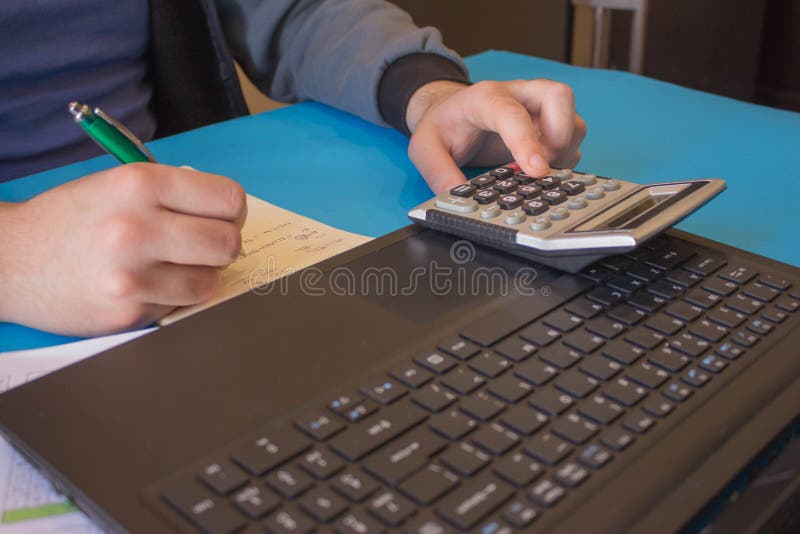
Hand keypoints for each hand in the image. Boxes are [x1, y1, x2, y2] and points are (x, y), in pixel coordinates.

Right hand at [0, 164, 246, 335]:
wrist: (11, 260)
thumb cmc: (72, 219)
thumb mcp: (117, 184)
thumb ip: (174, 194)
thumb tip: (231, 213)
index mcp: (139, 184)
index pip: (229, 199)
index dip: (232, 212)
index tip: (222, 218)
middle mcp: (136, 227)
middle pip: (228, 242)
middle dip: (223, 245)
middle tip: (204, 245)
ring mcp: (131, 274)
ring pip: (211, 280)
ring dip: (201, 274)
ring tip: (173, 265)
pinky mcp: (126, 311)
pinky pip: (181, 304)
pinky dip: (174, 296)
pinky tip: (148, 284)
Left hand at [406, 79, 586, 192]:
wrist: (450, 113)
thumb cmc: (442, 126)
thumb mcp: (425, 148)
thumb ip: (438, 172)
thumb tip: (459, 195)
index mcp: (485, 97)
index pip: (512, 113)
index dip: (527, 141)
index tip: (536, 171)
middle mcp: (519, 95)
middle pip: (559, 97)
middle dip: (559, 137)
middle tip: (539, 168)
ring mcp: (538, 108)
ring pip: (573, 120)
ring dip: (565, 152)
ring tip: (537, 174)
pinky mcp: (549, 124)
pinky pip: (572, 140)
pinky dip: (565, 159)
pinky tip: (541, 172)